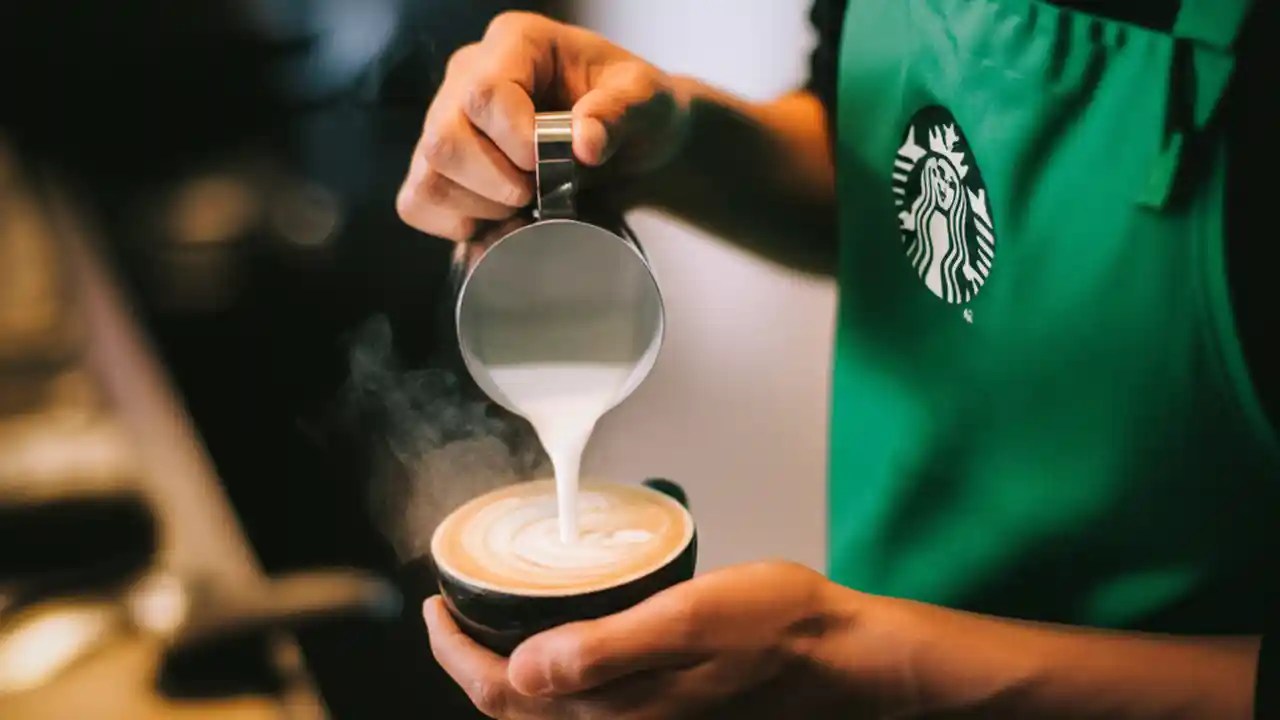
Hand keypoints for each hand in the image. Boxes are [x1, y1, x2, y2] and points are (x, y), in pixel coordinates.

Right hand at [397, 11, 689, 241]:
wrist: (634, 141)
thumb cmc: (637, 109)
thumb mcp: (647, 101)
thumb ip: (620, 113)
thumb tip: (583, 143)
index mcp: (517, 43)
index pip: (485, 93)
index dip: (516, 142)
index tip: (554, 164)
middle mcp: (469, 74)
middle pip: (444, 137)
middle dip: (496, 182)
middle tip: (540, 190)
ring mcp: (448, 119)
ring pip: (427, 172)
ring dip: (479, 206)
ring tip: (525, 203)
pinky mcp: (442, 164)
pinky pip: (417, 200)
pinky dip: (455, 222)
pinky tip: (498, 218)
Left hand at [423, 561, 863, 718]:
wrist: (837, 659)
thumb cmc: (774, 629)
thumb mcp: (688, 621)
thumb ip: (608, 649)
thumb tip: (525, 669)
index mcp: (615, 708)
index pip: (501, 694)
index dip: (453, 654)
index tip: (433, 607)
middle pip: (514, 709)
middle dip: (468, 664)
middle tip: (450, 610)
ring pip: (544, 711)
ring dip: (504, 672)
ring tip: (490, 620)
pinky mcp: (659, 711)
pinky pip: (580, 705)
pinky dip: (549, 676)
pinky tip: (558, 638)